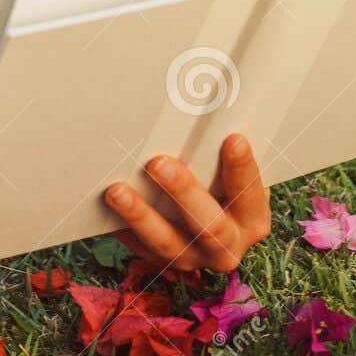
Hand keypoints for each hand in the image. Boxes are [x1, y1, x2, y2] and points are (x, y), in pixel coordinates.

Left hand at [102, 133, 269, 272]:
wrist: (205, 215)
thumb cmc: (220, 177)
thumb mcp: (230, 166)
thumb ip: (220, 147)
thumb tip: (203, 95)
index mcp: (252, 219)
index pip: (250, 195)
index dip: (242, 168)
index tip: (233, 138)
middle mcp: (226, 246)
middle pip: (208, 225)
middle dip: (183, 192)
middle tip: (158, 162)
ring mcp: (192, 257)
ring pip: (166, 242)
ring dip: (140, 215)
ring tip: (116, 190)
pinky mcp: (160, 261)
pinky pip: (137, 247)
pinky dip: (121, 227)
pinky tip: (103, 207)